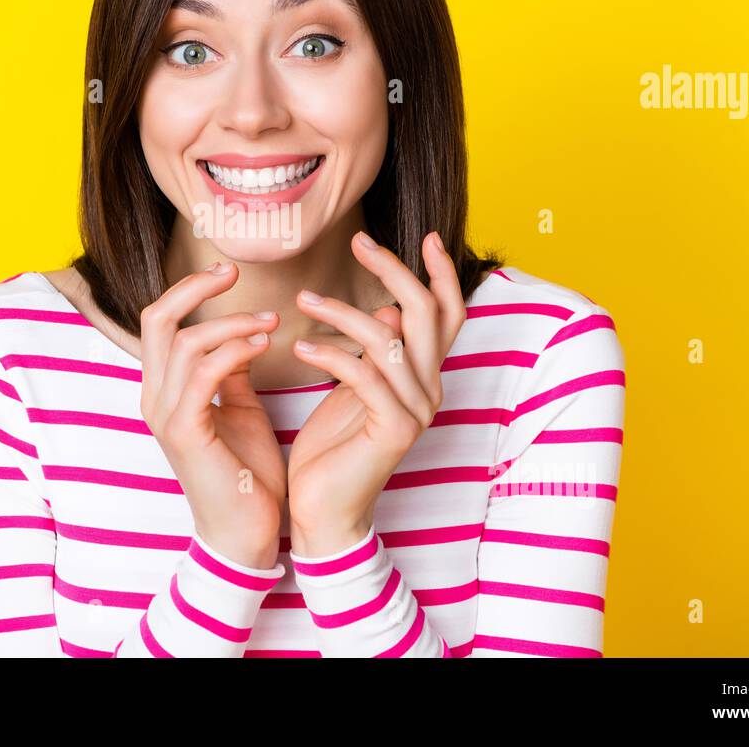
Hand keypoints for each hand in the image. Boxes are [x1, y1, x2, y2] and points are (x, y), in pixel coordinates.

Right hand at [139, 260, 286, 569]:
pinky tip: (263, 344)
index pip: (161, 320)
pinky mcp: (184, 432)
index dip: (191, 289)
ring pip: (183, 341)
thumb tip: (244, 333)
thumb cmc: (247, 475)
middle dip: (195, 288)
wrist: (245, 534)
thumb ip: (233, 371)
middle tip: (233, 271)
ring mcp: (165, 414)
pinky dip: (233, 350)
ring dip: (231, 322)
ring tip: (270, 321)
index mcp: (165, 388)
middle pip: (157, 318)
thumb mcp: (240, 409)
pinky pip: (202, 373)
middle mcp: (155, 396)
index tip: (228, 272)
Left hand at [286, 231, 467, 556]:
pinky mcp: (394, 429)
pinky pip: (363, 373)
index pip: (447, 314)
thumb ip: (375, 351)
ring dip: (341, 311)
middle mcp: (429, 389)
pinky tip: (300, 347)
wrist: (324, 512)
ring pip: (387, 337)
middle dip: (394, 270)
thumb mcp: (353, 389)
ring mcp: (416, 410)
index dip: (442, 274)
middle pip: (425, 313)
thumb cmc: (333, 449)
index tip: (427, 236)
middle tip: (358, 242)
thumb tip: (387, 310)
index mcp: (422, 376)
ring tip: (302, 301)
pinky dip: (330, 353)